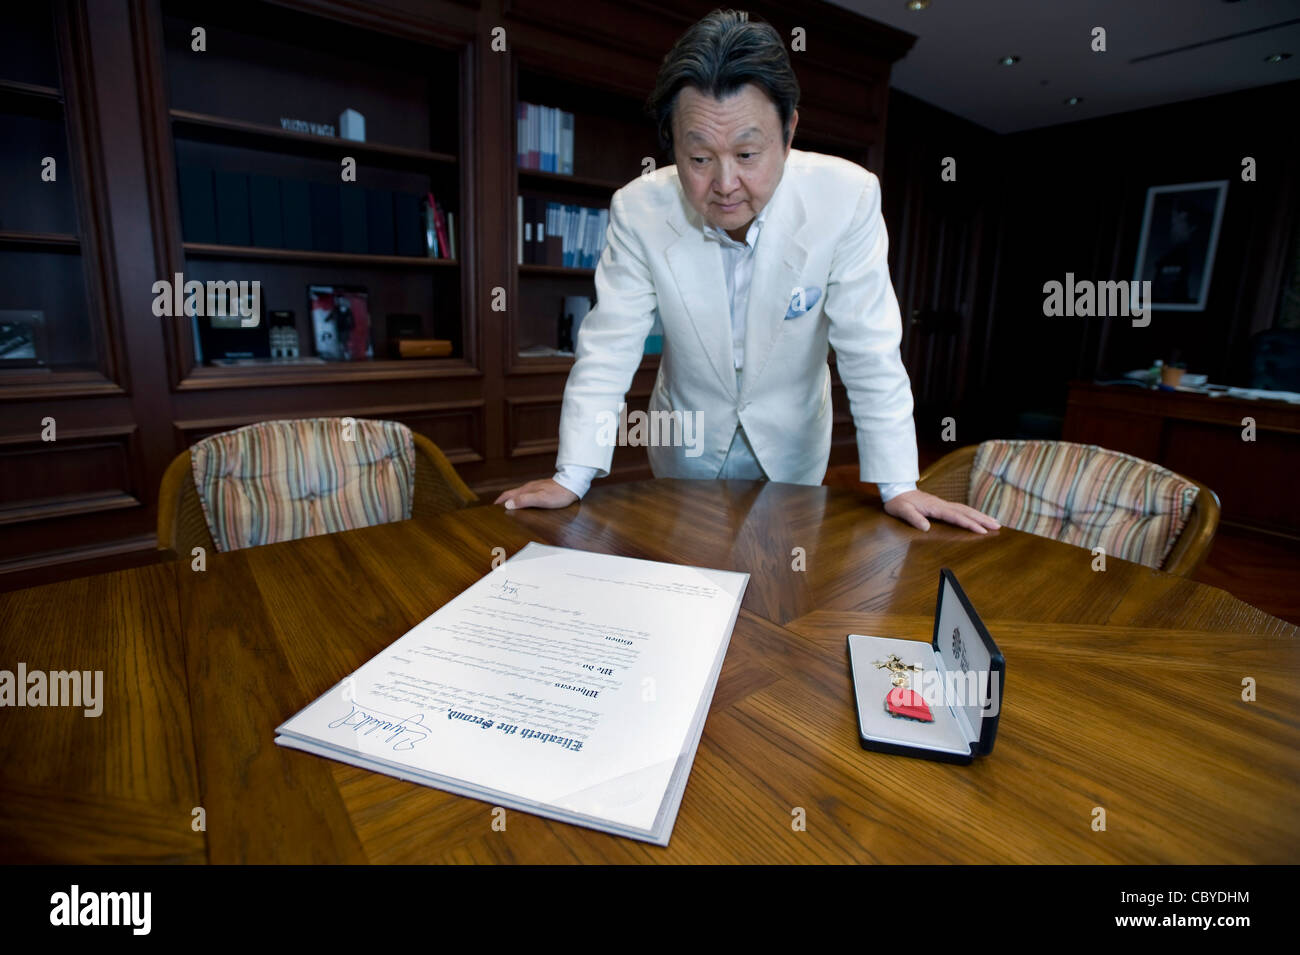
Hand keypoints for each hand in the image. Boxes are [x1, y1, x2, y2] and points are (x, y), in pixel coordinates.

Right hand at [494, 478, 578, 509]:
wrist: (572, 485)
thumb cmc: (558, 494)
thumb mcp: (540, 499)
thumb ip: (524, 500)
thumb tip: (508, 504)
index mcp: (526, 490)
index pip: (508, 495)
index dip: (499, 501)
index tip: (492, 508)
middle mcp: (529, 488)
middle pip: (512, 494)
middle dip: (503, 501)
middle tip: (498, 510)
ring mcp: (535, 488)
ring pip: (519, 494)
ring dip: (512, 500)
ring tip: (509, 508)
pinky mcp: (542, 490)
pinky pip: (527, 495)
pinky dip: (521, 500)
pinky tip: (525, 505)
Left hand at [883, 489, 1000, 534]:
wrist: (896, 490)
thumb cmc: (898, 502)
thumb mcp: (901, 510)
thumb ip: (913, 518)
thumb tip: (926, 527)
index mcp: (935, 507)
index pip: (956, 516)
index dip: (969, 524)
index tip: (982, 530)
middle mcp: (942, 504)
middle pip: (966, 511)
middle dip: (982, 519)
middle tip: (998, 526)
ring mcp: (943, 504)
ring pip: (966, 509)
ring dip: (980, 516)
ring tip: (994, 522)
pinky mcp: (942, 505)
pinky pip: (961, 509)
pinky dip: (972, 513)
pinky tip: (977, 517)